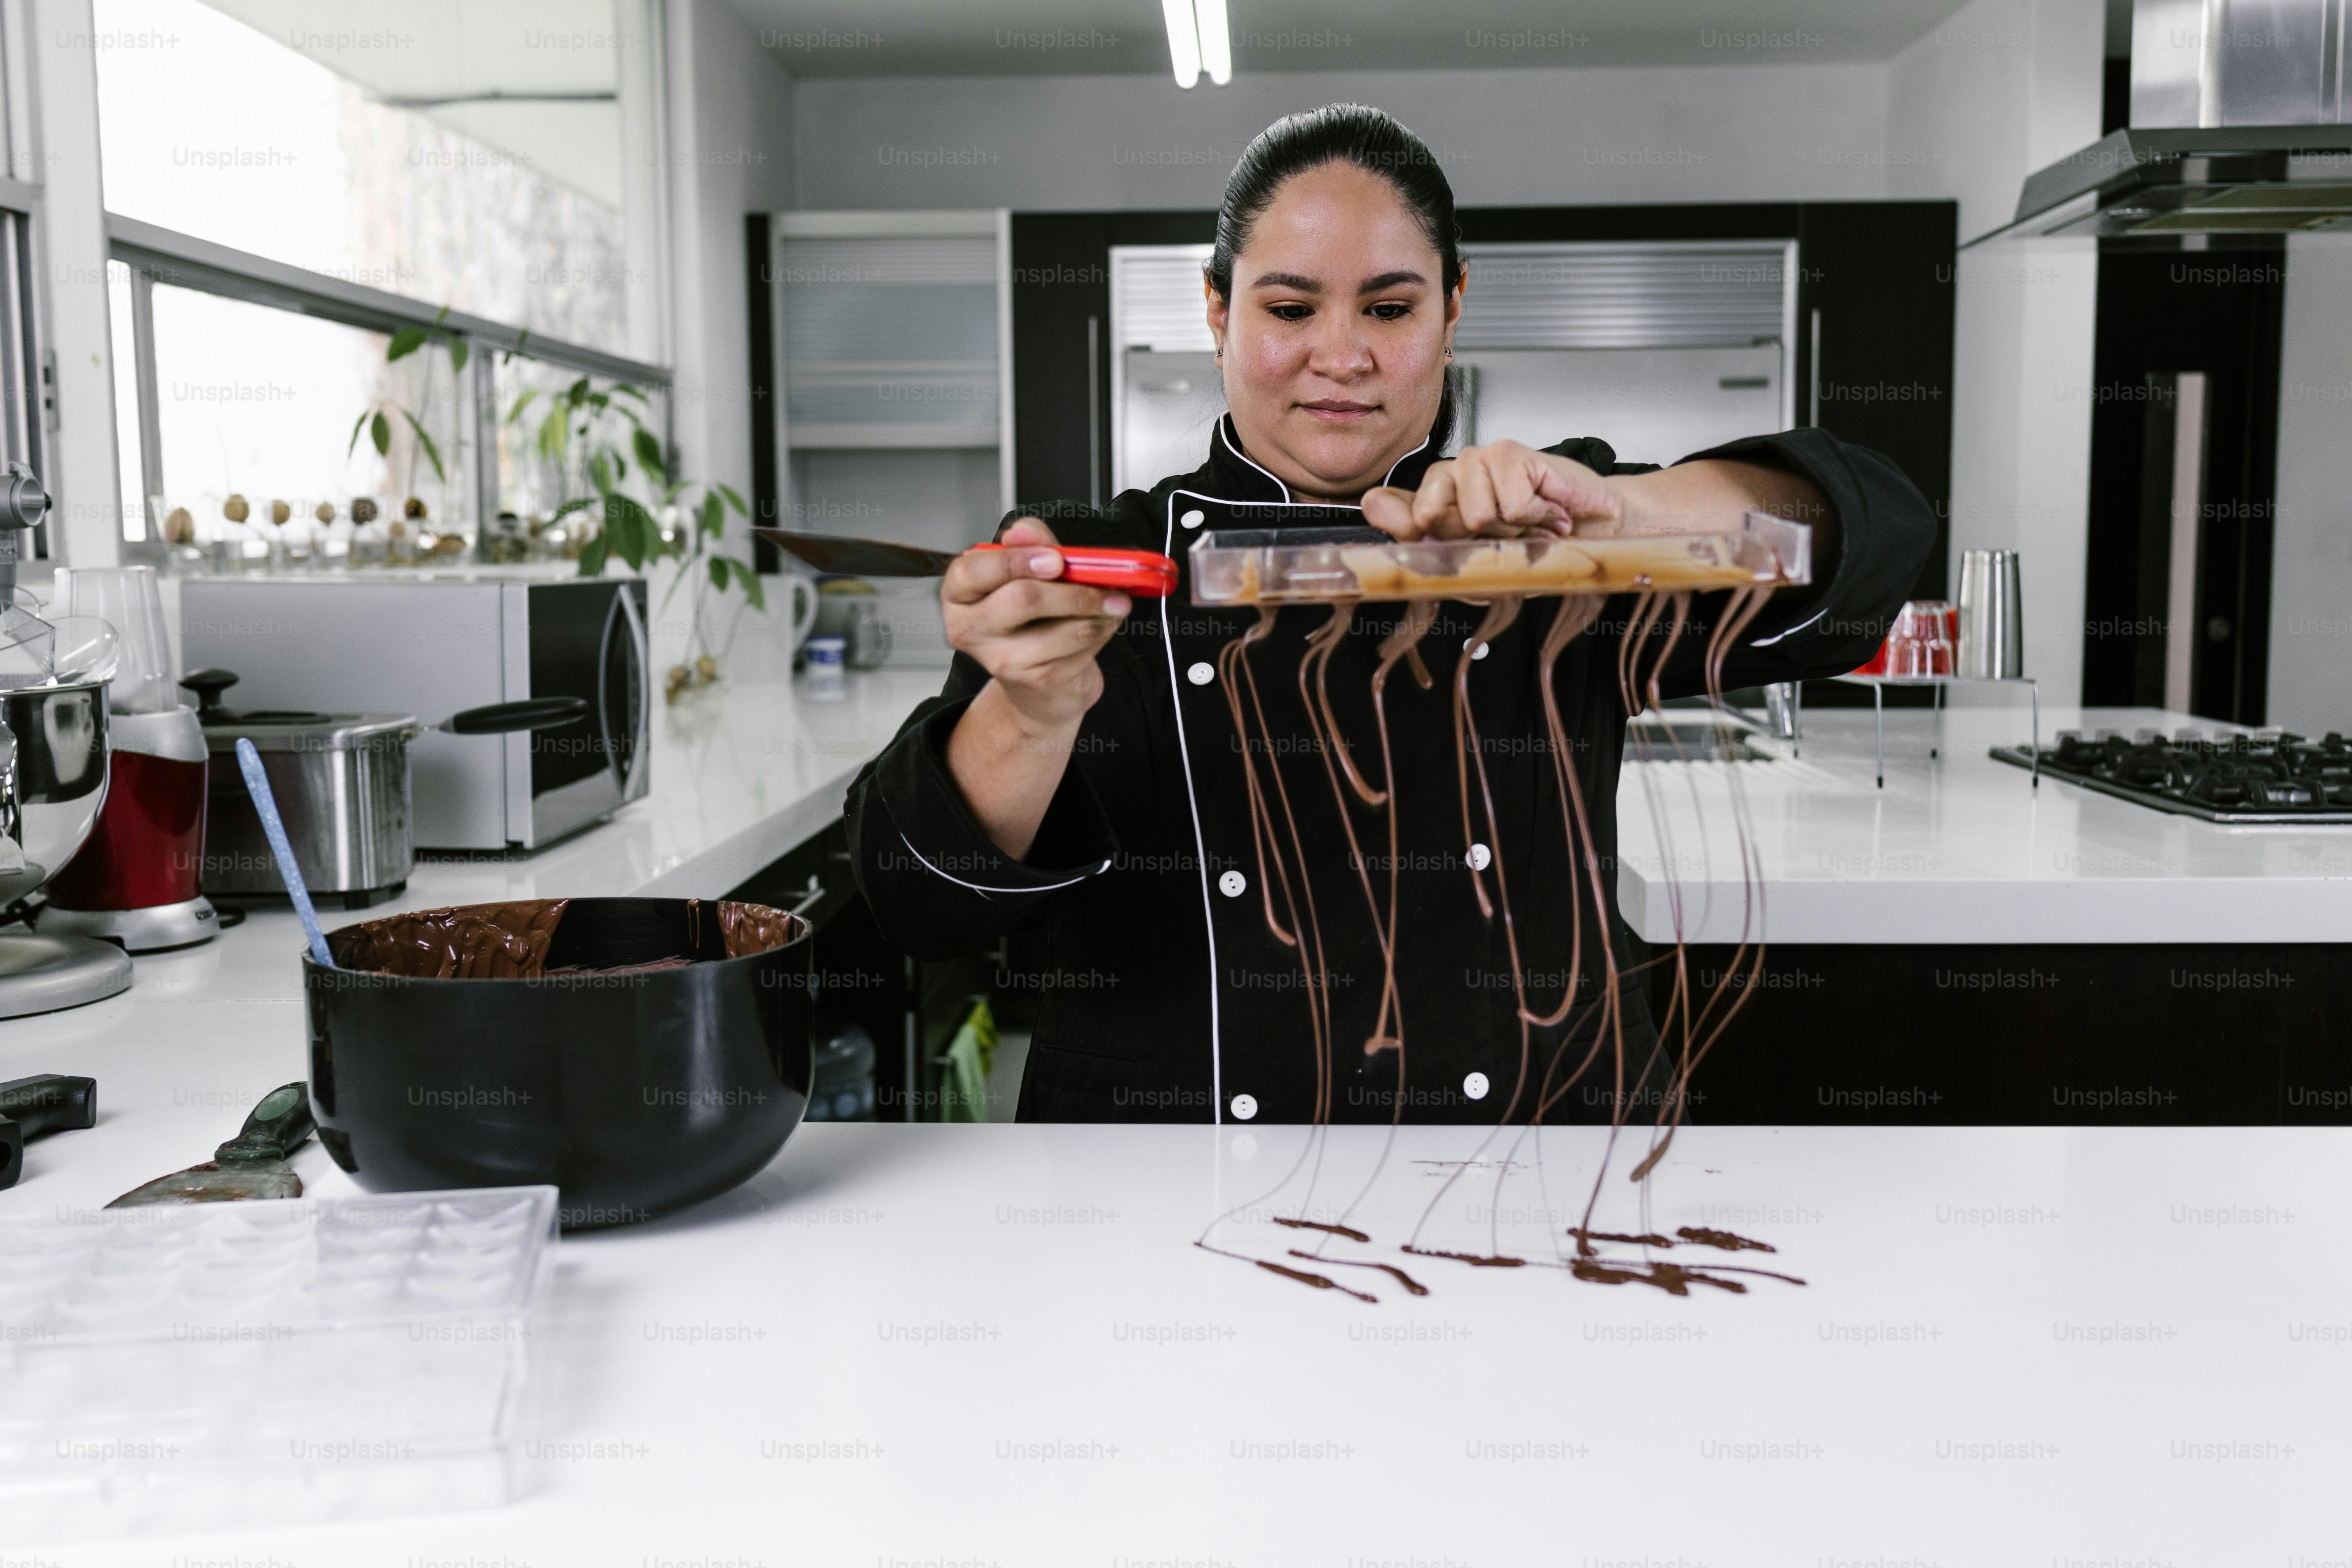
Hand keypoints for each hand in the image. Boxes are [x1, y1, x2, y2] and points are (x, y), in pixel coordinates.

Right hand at [942, 518, 1130, 736]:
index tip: (1055, 558)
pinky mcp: (1035, 680)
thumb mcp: (1026, 570)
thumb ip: (1030, 543)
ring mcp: (1000, 659)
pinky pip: (1079, 647)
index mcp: (959, 593)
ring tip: (1111, 602)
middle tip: (1104, 581)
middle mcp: (971, 628)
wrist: (1039, 683)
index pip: (972, 571)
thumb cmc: (1028, 618)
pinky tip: (1100, 623)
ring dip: (1098, 611)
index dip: (1016, 560)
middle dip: (1073, 588)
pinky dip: (1101, 630)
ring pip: (1062, 628)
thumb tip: (1025, 532)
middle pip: (1023, 599)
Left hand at [1360, 440, 1623, 541]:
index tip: (1440, 543)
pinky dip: (1535, 519)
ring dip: (1512, 532)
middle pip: (1430, 517)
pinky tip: (1547, 512)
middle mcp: (1449, 477)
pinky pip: (1510, 503)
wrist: (1594, 535)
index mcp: (1432, 504)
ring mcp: (1479, 460)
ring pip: (1475, 513)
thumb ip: (1421, 543)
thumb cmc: (1536, 551)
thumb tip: (1370, 503)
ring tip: (1530, 526)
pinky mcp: (1510, 453)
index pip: (1388, 509)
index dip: (1411, 533)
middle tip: (1506, 540)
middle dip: (1475, 542)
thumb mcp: (1477, 569)